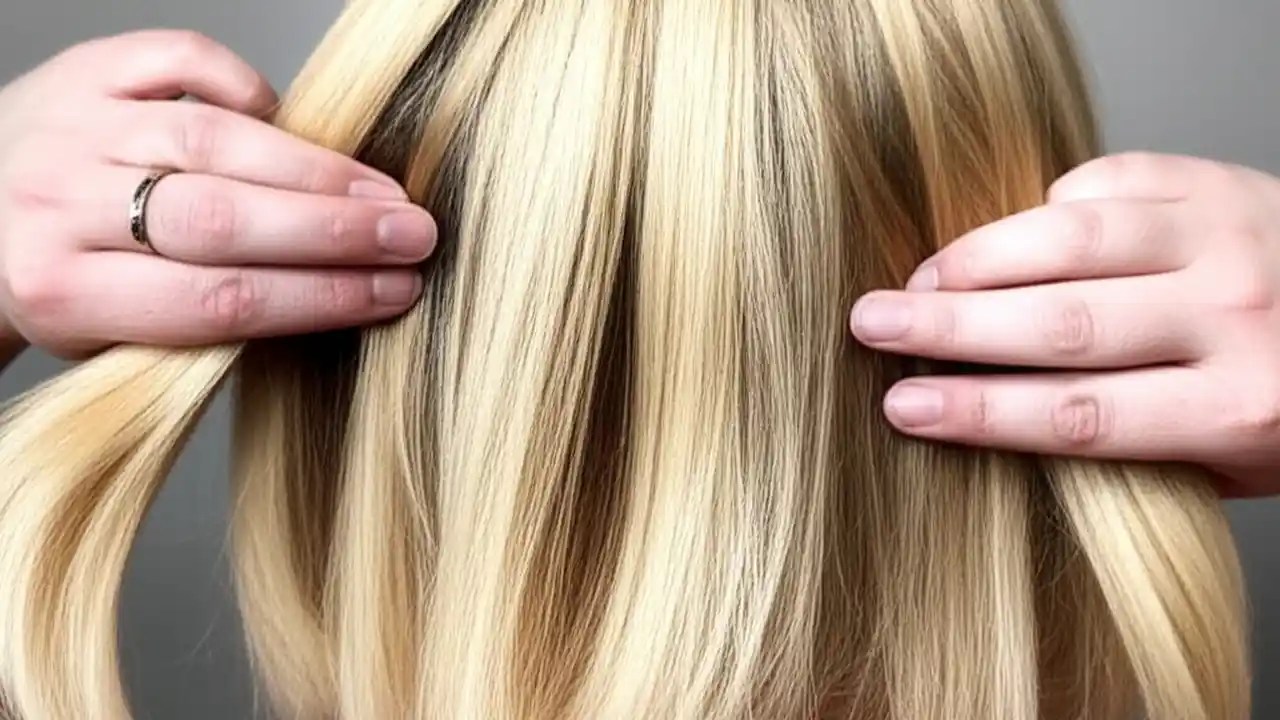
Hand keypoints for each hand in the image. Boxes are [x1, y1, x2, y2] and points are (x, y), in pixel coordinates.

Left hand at [0, 30, 434, 359]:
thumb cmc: (63, 285)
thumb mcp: (115, 337)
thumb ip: (203, 321)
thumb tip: (333, 293)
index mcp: (65, 292)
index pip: (221, 299)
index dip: (323, 296)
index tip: (394, 293)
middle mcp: (57, 205)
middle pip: (224, 219)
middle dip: (338, 231)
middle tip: (414, 237)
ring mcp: (72, 128)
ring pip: (215, 142)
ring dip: (318, 170)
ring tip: (385, 194)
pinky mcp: (85, 69)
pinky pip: (177, 60)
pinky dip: (243, 83)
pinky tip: (284, 118)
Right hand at [850, 152, 1279, 497]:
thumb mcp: (1230, 459)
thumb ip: (1131, 436)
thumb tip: (1000, 411)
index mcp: (1240, 409)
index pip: (1078, 413)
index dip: (976, 413)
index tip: (903, 408)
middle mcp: (1234, 318)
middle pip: (1059, 324)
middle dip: (947, 328)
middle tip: (870, 324)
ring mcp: (1228, 236)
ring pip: (1071, 244)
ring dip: (976, 260)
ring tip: (917, 282)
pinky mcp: (1218, 180)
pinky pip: (1107, 182)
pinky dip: (1045, 209)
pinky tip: (1010, 241)